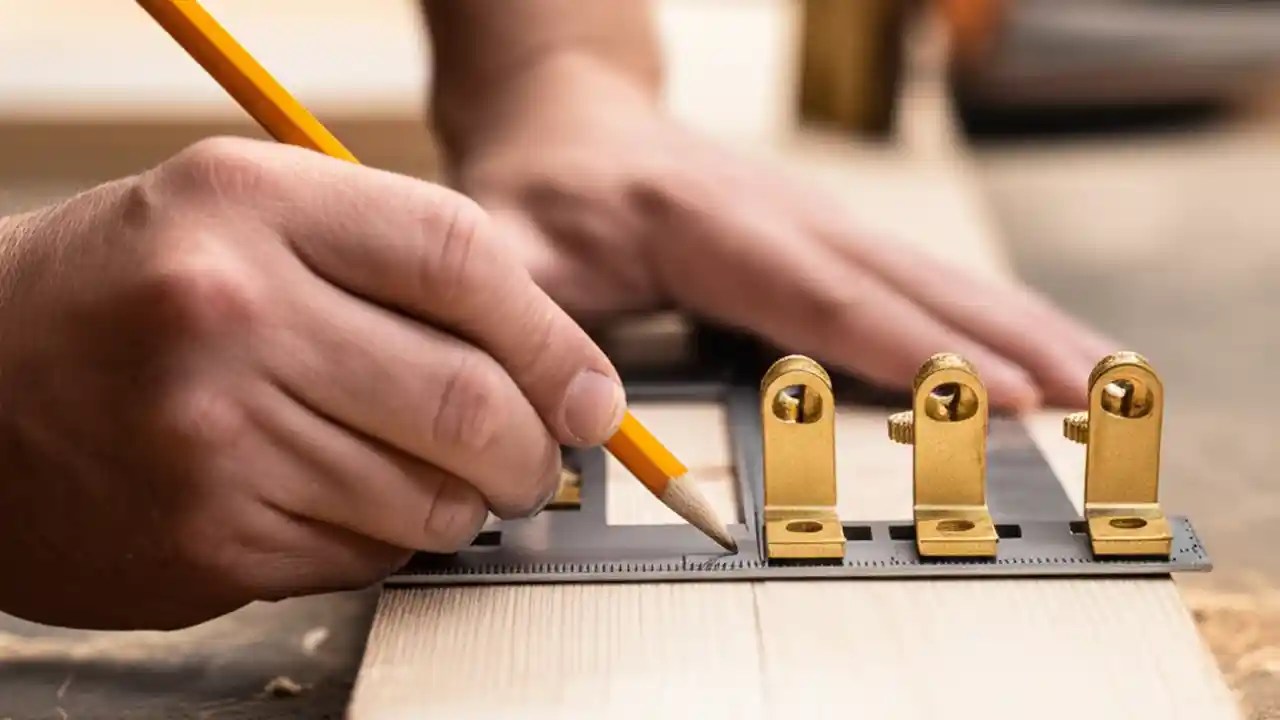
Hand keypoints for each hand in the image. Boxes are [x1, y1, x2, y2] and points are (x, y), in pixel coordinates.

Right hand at [0, 137, 624, 629]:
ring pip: (428, 499)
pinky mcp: (205, 541)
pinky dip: (385, 541)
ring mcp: (211, 437)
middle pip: (467, 397)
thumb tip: (557, 372)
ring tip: (433, 482)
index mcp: (249, 206)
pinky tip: (338, 502)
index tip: (591, 395)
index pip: (463, 260)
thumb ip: (397, 267)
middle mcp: (228, 314)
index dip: (555, 340)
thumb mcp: (245, 219)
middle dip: (531, 449)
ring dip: (462, 505)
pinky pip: (364, 558)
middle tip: (533, 459)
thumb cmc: (125, 293)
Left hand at [447, 58, 1114, 409]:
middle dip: (998, 342)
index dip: (904, 348)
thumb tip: (569, 424)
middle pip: (903, 282)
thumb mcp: (503, 249)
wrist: (568, 121)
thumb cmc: (540, 189)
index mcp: (705, 223)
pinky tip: (1036, 345)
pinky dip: (986, 315)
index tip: (988, 393)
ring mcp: (812, 218)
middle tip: (1085, 397)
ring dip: (1016, 324)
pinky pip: (917, 277)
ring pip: (929, 274)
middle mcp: (780, 213)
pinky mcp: (825, 235)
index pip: (817, 294)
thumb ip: (520, 327)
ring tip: (1099, 375)